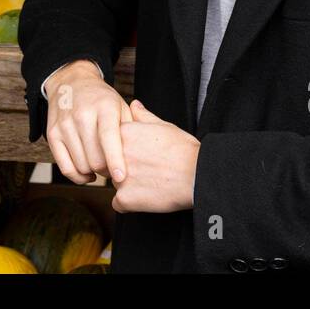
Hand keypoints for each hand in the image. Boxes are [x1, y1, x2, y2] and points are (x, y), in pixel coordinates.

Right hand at [45, 60, 132, 183]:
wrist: (72, 83)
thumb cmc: (102, 100)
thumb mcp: (121, 106)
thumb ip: (132, 128)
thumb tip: (140, 154)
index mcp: (104, 107)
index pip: (108, 137)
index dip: (115, 160)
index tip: (121, 177)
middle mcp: (82, 115)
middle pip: (95, 158)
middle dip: (107, 170)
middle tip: (114, 168)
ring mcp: (64, 125)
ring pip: (81, 166)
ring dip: (94, 173)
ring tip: (101, 166)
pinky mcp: (52, 135)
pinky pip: (65, 168)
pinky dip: (78, 177)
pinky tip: (87, 173)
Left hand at [114, 99, 199, 213]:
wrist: (197, 175)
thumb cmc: (184, 150)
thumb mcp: (164, 125)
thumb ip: (144, 116)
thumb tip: (134, 104)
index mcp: (124, 133)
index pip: (112, 143)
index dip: (127, 150)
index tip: (142, 154)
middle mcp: (116, 153)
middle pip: (111, 163)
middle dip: (124, 167)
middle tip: (147, 169)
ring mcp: (118, 177)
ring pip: (115, 183)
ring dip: (127, 185)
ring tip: (150, 182)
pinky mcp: (124, 198)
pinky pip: (119, 204)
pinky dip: (130, 203)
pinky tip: (147, 197)